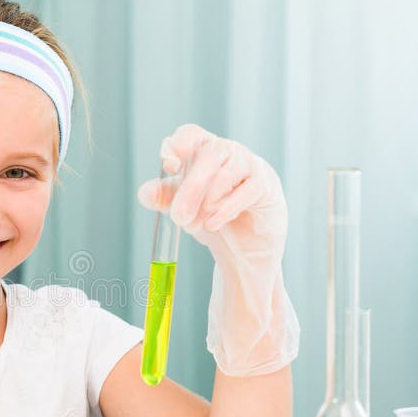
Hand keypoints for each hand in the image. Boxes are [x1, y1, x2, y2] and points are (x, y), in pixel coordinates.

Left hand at [137, 123, 298, 375]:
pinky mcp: (271, 201)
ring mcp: (258, 180)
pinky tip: (212, 224)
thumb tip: (146, 190)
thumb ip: (169, 202)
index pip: (195, 137)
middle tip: (176, 212)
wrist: (246, 279)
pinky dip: (226, 204)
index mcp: (213, 167)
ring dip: (206, 191)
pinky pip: (251, 188)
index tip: (166, 161)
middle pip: (213, 149)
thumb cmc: (216, 244)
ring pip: (232, 164)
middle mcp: (238, 166)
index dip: (180, 144)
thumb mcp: (186, 220)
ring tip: (193, 222)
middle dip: (191, 178)